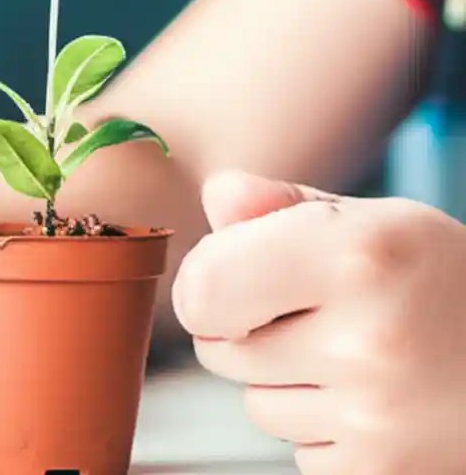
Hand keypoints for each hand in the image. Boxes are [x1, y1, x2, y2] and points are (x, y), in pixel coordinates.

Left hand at [173, 171, 465, 473]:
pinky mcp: (382, 470)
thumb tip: (215, 196)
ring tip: (357, 357)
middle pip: (219, 348)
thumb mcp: (377, 222)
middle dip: (246, 330)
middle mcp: (366, 338)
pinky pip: (297, 449)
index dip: (205, 284)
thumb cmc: (442, 282)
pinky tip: (376, 399)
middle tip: (315, 314)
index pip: (202, 290)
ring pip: (255, 403)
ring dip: (286, 383)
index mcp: (355, 257)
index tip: (232, 277)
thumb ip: (282, 207)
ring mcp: (377, 414)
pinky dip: (323, 429)